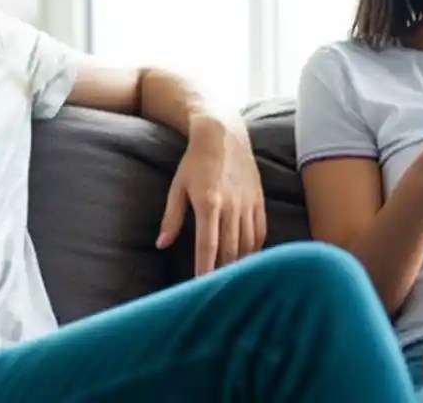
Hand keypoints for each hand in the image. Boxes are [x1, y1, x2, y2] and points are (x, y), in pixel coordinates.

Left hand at [156, 117, 266, 274]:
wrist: (223, 135)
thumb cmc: (195, 161)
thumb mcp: (178, 187)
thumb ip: (171, 218)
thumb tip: (162, 244)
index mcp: (209, 202)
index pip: (208, 245)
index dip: (205, 269)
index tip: (201, 287)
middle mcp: (232, 205)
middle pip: (230, 249)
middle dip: (223, 272)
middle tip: (216, 288)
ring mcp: (248, 203)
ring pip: (248, 243)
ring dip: (240, 263)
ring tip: (231, 277)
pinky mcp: (259, 200)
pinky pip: (260, 231)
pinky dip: (255, 248)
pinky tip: (247, 258)